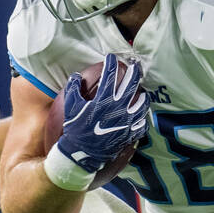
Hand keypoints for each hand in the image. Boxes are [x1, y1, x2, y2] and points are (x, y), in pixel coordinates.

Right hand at [56, 53, 148, 172]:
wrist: (82, 154)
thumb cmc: (75, 129)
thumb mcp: (70, 107)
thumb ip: (73, 88)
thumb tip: (76, 76)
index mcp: (104, 99)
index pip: (110, 74)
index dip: (111, 63)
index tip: (111, 58)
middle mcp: (118, 107)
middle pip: (132, 83)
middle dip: (134, 71)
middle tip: (135, 65)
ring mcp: (127, 121)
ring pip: (143, 103)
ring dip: (143, 95)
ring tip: (142, 93)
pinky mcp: (130, 133)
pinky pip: (142, 124)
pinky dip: (142, 119)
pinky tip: (140, 116)